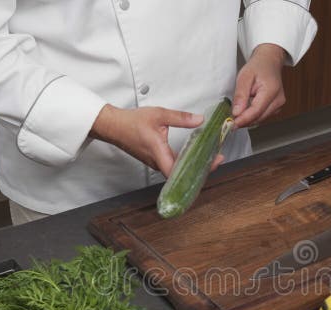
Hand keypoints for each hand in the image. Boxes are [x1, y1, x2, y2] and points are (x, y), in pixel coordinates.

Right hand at [90, 105, 223, 176]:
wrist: (113, 126)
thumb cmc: (131, 122)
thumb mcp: (159, 115)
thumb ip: (180, 118)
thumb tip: (200, 120)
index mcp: (158, 153)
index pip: (179, 171)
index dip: (197, 170)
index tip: (212, 163)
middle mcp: (157, 162)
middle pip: (182, 173)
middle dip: (201, 168)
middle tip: (217, 159)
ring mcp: (156, 163)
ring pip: (177, 171)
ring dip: (193, 166)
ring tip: (209, 158)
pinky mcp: (154, 161)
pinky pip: (172, 166)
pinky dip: (185, 163)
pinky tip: (194, 156)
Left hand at [232, 43, 286, 127]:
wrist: (269, 62)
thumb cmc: (258, 66)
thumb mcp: (245, 76)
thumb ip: (240, 95)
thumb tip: (237, 113)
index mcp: (271, 91)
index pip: (256, 111)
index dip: (243, 119)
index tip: (232, 124)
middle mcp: (278, 100)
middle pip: (259, 117)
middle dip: (244, 121)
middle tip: (230, 121)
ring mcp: (279, 105)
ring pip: (260, 119)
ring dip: (248, 119)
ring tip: (237, 114)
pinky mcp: (276, 108)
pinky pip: (262, 116)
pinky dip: (253, 116)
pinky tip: (245, 111)